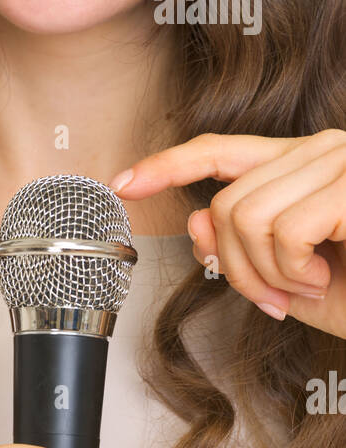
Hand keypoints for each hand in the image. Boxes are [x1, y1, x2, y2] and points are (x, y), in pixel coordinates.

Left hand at [110, 130, 345, 336]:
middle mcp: (321, 150)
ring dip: (266, 274)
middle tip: (274, 297)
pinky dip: (293, 272)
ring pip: (245, 218)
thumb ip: (238, 251)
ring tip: (306, 286)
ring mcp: (341, 161)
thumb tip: (193, 220)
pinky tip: (323, 278)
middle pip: (224, 204)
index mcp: (301, 166)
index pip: (221, 151)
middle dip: (236, 267)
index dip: (167, 164)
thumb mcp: (284, 280)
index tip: (123, 182)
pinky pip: (282, 232)